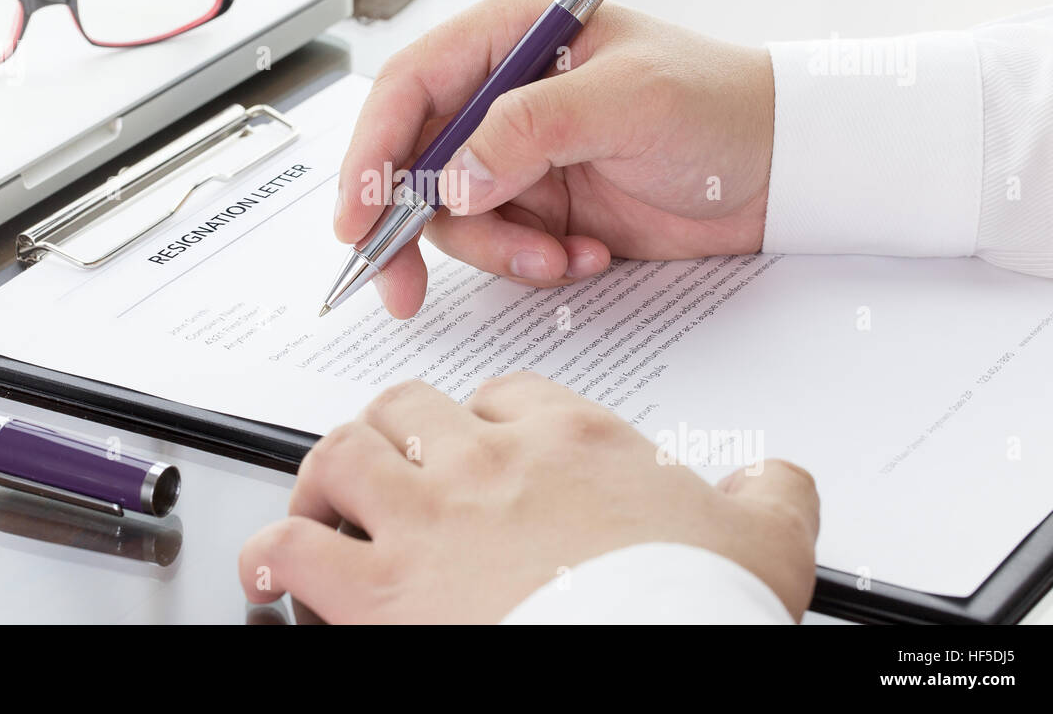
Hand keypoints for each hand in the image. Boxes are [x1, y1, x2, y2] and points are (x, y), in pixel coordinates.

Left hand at [239, 372, 818, 623]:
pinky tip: (272, 564)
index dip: (485, 416)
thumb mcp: (765, 538)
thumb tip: (779, 479)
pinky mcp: (381, 589)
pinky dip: (273, 552)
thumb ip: (769, 493)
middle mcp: (487, 462)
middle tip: (396, 461)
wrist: (652, 659)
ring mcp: (427, 519)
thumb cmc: (692, 607)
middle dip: (396, 429)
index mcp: (568, 439)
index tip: (484, 441)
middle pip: (411, 406)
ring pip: (343, 452)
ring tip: (327, 498)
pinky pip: (294, 548)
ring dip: (326, 476)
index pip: (505, 393)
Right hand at [335, 0, 774, 317]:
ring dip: (497, 252)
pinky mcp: (541, 203)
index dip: (370, 152)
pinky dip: (533, 264)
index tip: (355, 218)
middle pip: (412, 160)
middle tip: (400, 289)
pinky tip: (587, 256)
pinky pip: (501, 245)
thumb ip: (531, 129)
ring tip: (559, 258)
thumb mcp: (627, 100)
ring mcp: (519, 153)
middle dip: (407, 227)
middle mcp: (503, 92)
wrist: (781, 171)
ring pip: (454, 216)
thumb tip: (450, 180)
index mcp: (512, 35)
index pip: (410, 87)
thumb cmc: (720, 105)